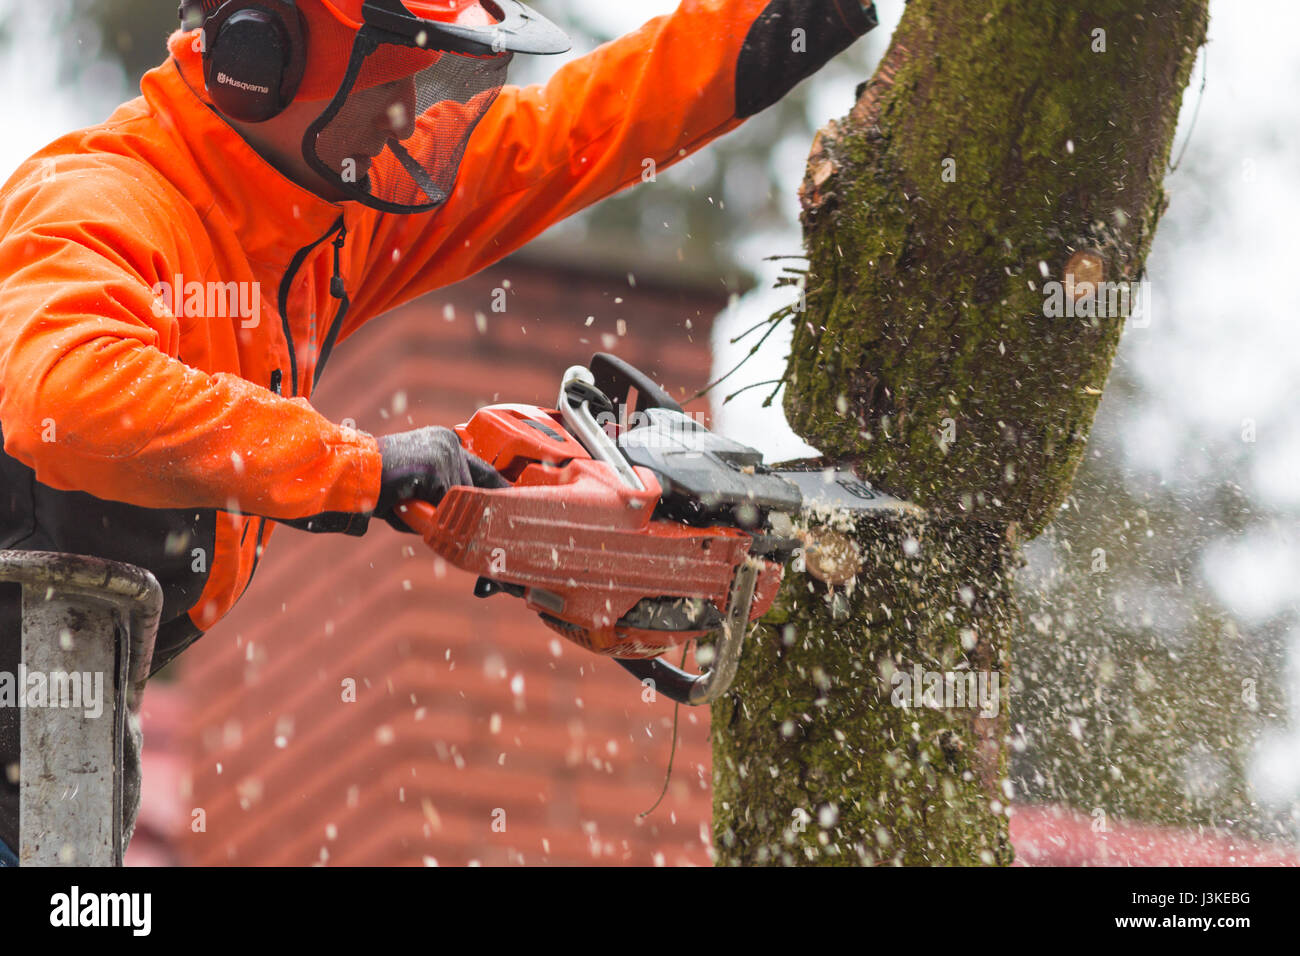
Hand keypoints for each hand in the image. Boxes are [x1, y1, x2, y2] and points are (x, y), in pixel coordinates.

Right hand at [373, 426, 505, 532]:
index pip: (483, 470)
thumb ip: (446, 496)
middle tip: (429, 512)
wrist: (352, 476)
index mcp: (445, 443)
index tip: (514, 500)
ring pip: (460, 498)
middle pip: (473, 488)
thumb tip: (473, 519)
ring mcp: (445, 453)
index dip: (497, 489)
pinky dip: (426, 512)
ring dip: (436, 511)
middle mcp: (449, 442)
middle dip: (458, 508)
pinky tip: (403, 500)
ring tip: (405, 502)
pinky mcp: (437, 467)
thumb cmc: (381, 488)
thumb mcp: (421, 487)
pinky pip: (445, 504)